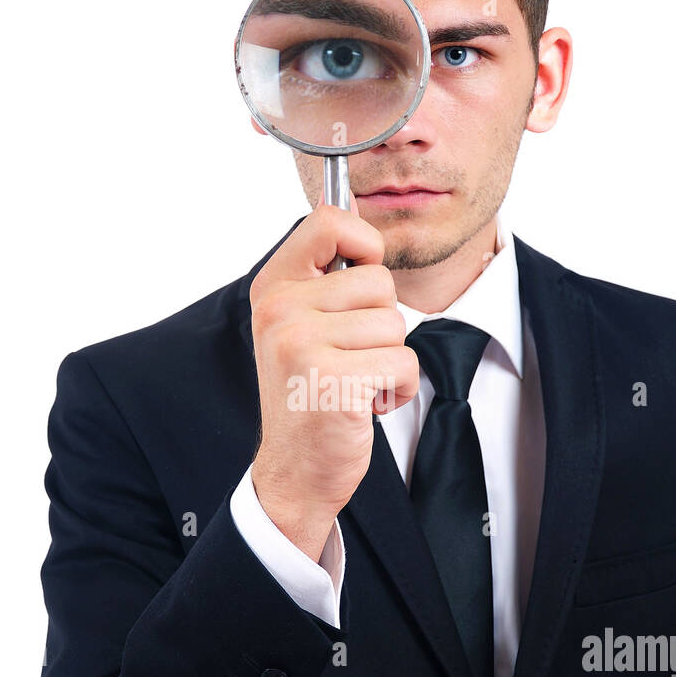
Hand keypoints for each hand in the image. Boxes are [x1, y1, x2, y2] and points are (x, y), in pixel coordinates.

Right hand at [249, 198, 418, 561]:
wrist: (295, 470)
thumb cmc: (309, 393)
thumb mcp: (302, 324)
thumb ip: (325, 272)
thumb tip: (353, 206)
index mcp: (273, 287)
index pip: (329, 220)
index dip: (363, 244)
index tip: (358, 281)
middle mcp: (280, 310)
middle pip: (380, 280)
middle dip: (382, 324)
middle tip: (349, 358)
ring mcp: (302, 345)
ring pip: (396, 324)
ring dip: (390, 361)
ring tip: (355, 383)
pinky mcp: (332, 381)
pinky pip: (403, 362)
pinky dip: (397, 389)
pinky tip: (364, 405)